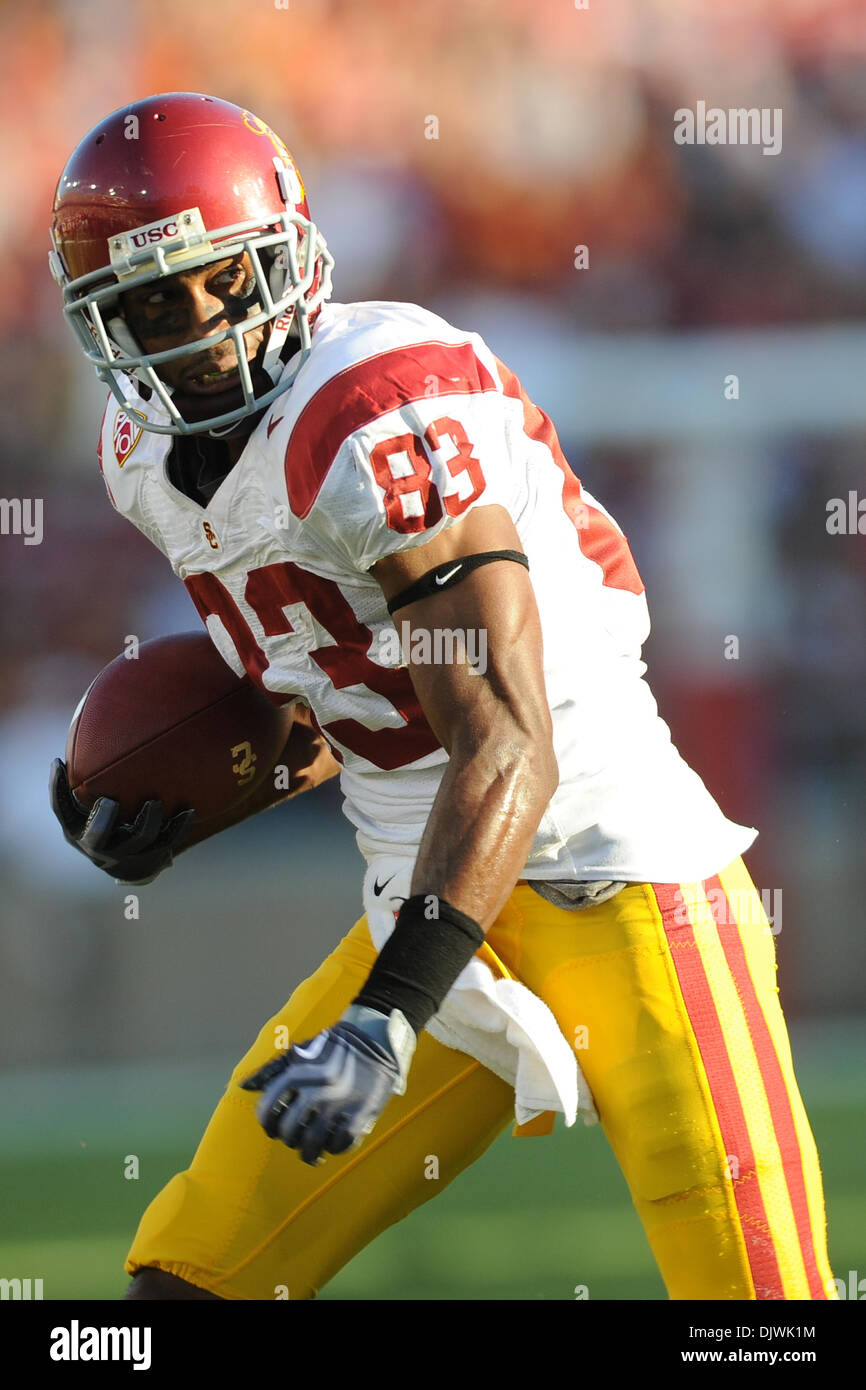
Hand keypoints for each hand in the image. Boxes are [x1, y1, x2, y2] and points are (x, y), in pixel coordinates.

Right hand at [49, 757, 194, 883]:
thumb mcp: (77, 814)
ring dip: (147, 821)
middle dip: (103, 821)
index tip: (67, 774)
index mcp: (81, 834)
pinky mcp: (153, 856)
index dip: (62, 796)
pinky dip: (178, 827)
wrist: (125, 864)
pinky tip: (188, 811)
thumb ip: (66, 790)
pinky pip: (168, 842)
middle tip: (110, 801)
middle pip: (100, 839)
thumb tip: (57, 761)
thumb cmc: (96, 826)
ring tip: (153, 802)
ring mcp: (129, 855)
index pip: (65, 815)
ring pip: (139, 841)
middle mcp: (103, 849)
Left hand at [240, 1005, 415, 1165]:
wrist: (375, 1041)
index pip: (269, 1108)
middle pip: (290, 1130)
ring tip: (310, 1152)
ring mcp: (338, 1103)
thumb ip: (271, 1071)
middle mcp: (315, 1089)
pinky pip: (340, 1143)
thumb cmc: (331, 1048)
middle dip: (289, 1139)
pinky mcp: (360, 1113)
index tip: (273, 1129)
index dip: (267, 1123)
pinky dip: (334, 1148)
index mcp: (298, 1073)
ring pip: (313, 1143)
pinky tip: (333, 1143)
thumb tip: (244, 1087)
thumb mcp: (300, 1052)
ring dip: (309, 1152)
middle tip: (295, 1139)